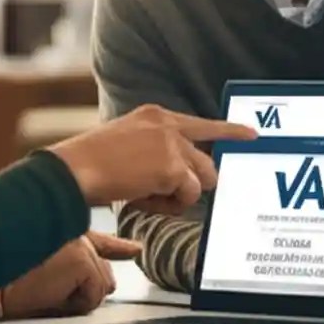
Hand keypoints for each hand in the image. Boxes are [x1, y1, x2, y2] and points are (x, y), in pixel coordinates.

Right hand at [0, 230, 142, 317]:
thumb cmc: (3, 263)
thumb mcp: (40, 256)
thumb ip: (77, 260)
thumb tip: (113, 276)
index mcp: (64, 226)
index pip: (100, 240)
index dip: (119, 246)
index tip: (136, 249)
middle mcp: (77, 229)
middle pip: (102, 273)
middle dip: (86, 289)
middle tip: (51, 289)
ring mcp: (83, 245)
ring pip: (100, 287)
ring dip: (76, 298)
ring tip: (46, 289)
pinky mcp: (83, 262)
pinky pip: (92, 297)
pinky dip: (74, 304)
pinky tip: (51, 292)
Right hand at [49, 104, 255, 209]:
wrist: (72, 171)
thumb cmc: (89, 165)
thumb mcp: (125, 144)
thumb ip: (154, 151)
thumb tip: (180, 175)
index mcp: (155, 116)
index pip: (201, 124)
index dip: (229, 131)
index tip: (252, 135)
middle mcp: (167, 125)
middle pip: (206, 163)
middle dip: (192, 185)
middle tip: (165, 195)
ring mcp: (171, 144)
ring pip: (201, 181)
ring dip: (178, 198)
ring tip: (146, 196)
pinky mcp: (171, 166)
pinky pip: (186, 196)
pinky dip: (167, 206)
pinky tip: (142, 200)